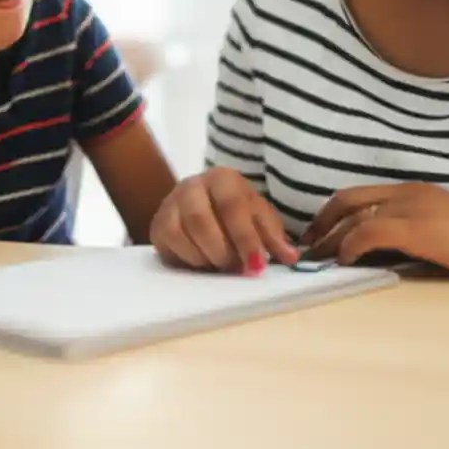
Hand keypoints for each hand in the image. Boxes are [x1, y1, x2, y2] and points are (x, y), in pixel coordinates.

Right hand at [149, 167, 298, 272]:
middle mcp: (192, 185)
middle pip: (200, 221)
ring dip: (204, 258)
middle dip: (222, 252)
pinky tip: (203, 263)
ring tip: (221, 266)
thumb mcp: (258, 218)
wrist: (203, 203)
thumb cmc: (235, 212)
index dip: (245, 239)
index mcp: (222, 179)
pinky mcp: (157, 224)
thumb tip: (291, 257)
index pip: (233, 207)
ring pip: (180, 234)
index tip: (257, 266)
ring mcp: (170, 203)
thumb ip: (273, 237)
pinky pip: (168, 245)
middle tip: (237, 269)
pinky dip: (188, 260)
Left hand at [301, 184, 448, 280]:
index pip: (358, 195)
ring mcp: (412, 208)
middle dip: (319, 223)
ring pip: (353, 217)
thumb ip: (411, 231)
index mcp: (413, 191)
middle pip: (346, 200)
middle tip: (306, 249)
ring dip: (328, 240)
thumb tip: (379, 250)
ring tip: (316, 262)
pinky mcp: (417, 229)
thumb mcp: (442, 229)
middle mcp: (407, 192)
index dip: (332, 215)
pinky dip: (349, 247)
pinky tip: (343, 263)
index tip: (317, 236)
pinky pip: (368, 233)